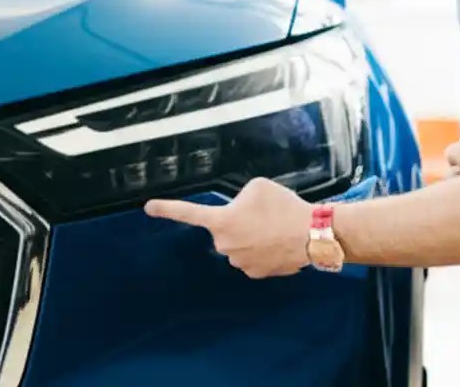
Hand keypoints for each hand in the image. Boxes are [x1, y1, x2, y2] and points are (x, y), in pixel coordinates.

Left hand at [144, 178, 312, 278]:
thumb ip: (240, 197)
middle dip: (238, 222)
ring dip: (253, 236)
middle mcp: (225, 246)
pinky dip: (265, 250)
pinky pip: (255, 257)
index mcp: (221, 222)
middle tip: (263, 214)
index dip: (167, 209)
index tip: (148, 208)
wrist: (311, 234)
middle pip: (225, 229)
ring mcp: (240, 263)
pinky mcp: (257, 274)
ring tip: (276, 227)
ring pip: (241, 244)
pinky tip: (280, 242)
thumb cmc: (282, 206)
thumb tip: (242, 213)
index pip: (189, 214)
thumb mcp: (257, 186)